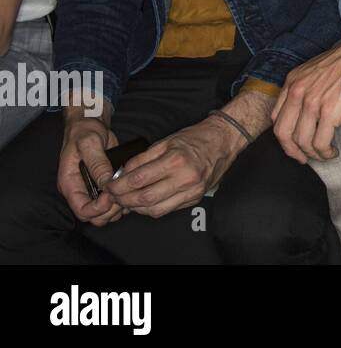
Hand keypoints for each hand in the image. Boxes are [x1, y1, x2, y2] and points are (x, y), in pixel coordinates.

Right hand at [57, 115, 121, 225]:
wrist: (89, 123)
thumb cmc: (85, 131)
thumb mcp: (89, 143)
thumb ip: (97, 163)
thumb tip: (107, 183)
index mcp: (70, 184)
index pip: (82, 211)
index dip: (99, 209)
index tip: (112, 194)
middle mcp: (80, 190)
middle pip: (94, 217)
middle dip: (110, 211)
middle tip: (124, 195)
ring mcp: (92, 189)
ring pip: (105, 213)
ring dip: (118, 207)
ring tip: (129, 191)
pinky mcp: (103, 185)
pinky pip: (112, 202)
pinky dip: (122, 200)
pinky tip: (131, 188)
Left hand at [106, 114, 244, 217]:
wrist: (224, 141)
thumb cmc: (196, 138)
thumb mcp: (166, 142)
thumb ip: (143, 158)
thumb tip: (123, 173)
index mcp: (175, 160)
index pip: (138, 180)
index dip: (119, 186)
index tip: (109, 186)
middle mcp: (185, 178)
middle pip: (145, 198)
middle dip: (124, 200)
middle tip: (114, 196)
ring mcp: (192, 191)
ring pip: (156, 210)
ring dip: (137, 208)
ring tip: (128, 200)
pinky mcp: (195, 198)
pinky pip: (168, 209)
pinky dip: (152, 208)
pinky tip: (146, 201)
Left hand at [272, 21, 340, 162]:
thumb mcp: (319, 68)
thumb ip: (308, 86)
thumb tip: (309, 108)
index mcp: (293, 81)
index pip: (277, 117)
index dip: (284, 136)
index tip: (294, 144)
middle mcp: (298, 92)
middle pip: (283, 133)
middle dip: (292, 150)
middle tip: (304, 158)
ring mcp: (313, 102)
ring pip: (302, 141)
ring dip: (312, 153)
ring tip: (325, 154)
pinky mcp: (330, 112)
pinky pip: (320, 142)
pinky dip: (325, 152)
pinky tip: (333, 151)